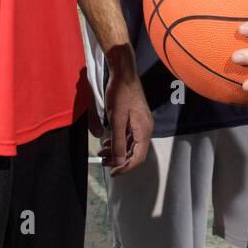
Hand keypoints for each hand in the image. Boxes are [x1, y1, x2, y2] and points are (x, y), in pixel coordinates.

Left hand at [101, 47, 153, 175]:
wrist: (124, 74)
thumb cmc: (120, 94)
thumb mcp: (116, 120)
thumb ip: (118, 142)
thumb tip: (119, 162)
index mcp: (143, 131)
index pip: (138, 157)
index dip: (125, 167)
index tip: (112, 173)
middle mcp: (145, 129)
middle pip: (134, 152)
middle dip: (118, 159)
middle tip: (103, 162)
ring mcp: (141, 123)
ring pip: (130, 144)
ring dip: (117, 151)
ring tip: (101, 153)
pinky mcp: (136, 118)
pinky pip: (129, 136)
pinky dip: (118, 141)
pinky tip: (107, 142)